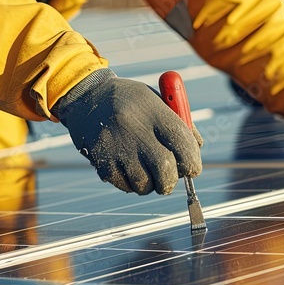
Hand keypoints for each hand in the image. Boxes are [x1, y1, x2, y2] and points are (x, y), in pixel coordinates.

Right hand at [51, 69, 202, 194]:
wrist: (87, 98)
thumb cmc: (133, 103)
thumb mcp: (157, 102)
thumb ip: (180, 126)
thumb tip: (196, 156)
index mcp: (152, 111)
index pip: (183, 143)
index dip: (192, 161)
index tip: (193, 168)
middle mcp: (134, 129)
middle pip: (164, 169)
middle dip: (172, 180)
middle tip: (170, 178)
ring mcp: (115, 147)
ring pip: (144, 184)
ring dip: (151, 184)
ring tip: (146, 169)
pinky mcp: (101, 161)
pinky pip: (125, 186)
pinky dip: (132, 184)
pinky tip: (128, 167)